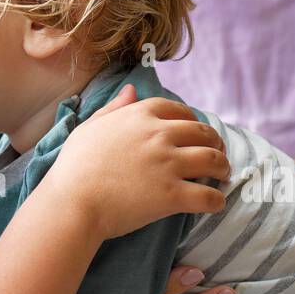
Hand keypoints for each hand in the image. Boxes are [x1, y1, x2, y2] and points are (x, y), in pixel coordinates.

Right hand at [43, 84, 229, 241]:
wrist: (72, 202)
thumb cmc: (74, 166)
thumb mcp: (91, 127)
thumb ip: (114, 108)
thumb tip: (131, 89)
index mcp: (140, 115)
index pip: (180, 110)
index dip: (192, 120)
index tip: (194, 132)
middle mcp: (159, 134)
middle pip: (203, 132)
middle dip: (215, 143)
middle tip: (216, 156)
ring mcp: (168, 164)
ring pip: (214, 160)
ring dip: (223, 167)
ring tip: (222, 176)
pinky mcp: (172, 195)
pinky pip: (208, 196)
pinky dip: (217, 201)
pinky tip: (215, 204)